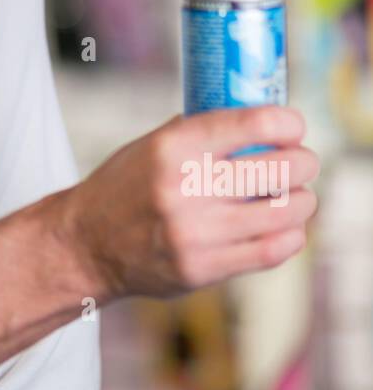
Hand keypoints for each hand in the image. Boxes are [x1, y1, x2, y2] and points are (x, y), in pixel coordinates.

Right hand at [55, 106, 318, 304]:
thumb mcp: (150, 145)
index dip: (288, 122)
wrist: (86, 244)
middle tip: (302, 162)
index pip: (253, 124)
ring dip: (303, 200)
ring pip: (284, 212)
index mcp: (174, 147)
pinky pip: (270, 251)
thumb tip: (254, 122)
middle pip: (279, 168)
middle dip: (304, 162)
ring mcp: (197, 232)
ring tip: (298, 196)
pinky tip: (287, 228)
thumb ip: (199, 134)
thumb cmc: (123, 188)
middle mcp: (187, 187)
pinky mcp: (203, 268)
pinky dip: (290, 236)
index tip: (293, 126)